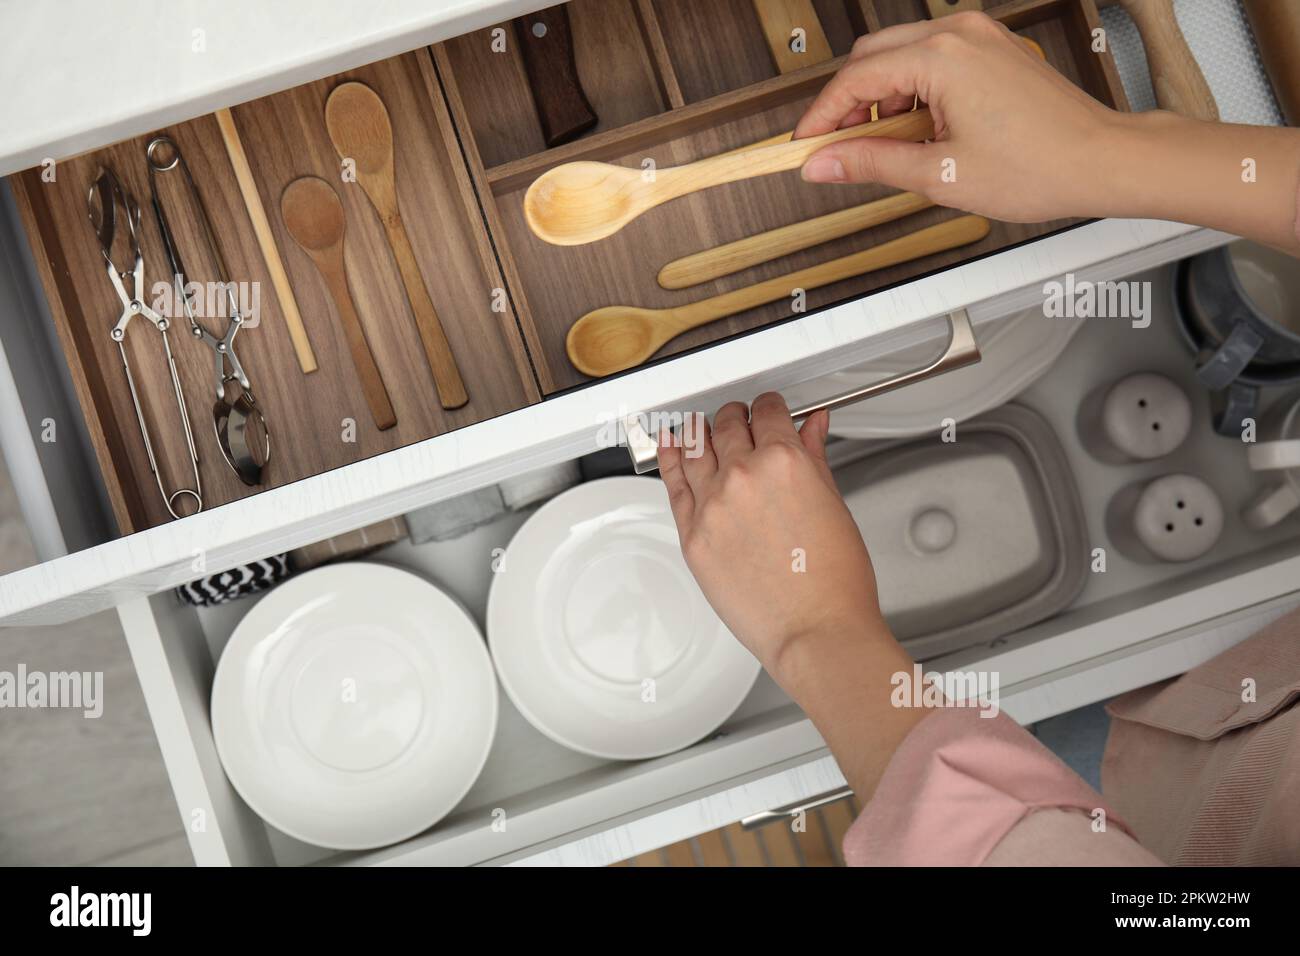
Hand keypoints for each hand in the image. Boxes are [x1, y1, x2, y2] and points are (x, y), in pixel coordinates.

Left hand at [657, 393, 883, 674]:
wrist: (814, 631)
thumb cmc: (834, 582)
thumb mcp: (834, 506)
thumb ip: (814, 458)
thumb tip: (813, 428)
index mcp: (786, 462)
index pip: (769, 412)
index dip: (770, 407)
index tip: (769, 410)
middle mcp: (744, 476)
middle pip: (728, 424)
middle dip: (737, 417)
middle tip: (740, 420)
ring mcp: (713, 505)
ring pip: (696, 447)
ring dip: (701, 431)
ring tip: (702, 427)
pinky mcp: (692, 535)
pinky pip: (673, 484)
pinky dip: (671, 458)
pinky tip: (671, 446)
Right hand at [794, 11, 1299, 254]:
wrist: (1101, 160)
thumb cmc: (1039, 166)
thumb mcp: (938, 175)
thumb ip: (871, 163)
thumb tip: (824, 164)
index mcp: (942, 58)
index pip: (855, 80)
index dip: (822, 117)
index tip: (806, 147)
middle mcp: (958, 34)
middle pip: (871, 57)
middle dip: (848, 104)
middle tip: (840, 151)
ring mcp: (978, 37)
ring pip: (899, 55)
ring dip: (882, 98)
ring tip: (889, 148)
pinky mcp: (991, 49)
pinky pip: (932, 59)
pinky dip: (913, 91)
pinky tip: (920, 132)